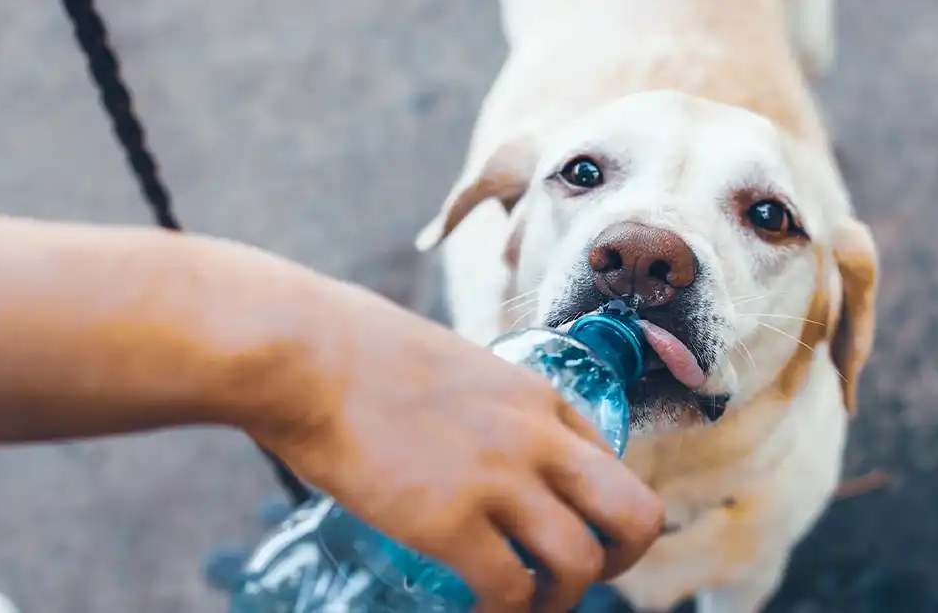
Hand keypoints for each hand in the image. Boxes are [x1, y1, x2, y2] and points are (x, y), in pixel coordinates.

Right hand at [250, 281, 664, 612]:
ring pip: (581, 565)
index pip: (612, 464)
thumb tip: (466, 443)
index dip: (596, 510)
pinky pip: (508, 591)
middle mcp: (537, 438)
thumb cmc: (356, 350)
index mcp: (538, 397)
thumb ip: (480, 408)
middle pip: (634, 515)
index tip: (568, 531)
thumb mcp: (453, 366)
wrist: (303, 352)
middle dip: (621, 560)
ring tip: (523, 607)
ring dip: (560, 600)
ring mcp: (498, 480)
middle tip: (579, 580)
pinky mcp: (450, 521)